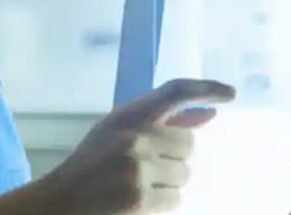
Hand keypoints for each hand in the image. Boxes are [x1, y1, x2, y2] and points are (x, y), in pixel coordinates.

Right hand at [7, 79, 235, 213]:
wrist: (59, 201)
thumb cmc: (91, 165)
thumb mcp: (117, 134)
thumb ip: (162, 124)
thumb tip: (208, 115)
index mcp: (126, 115)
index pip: (174, 91)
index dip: (206, 88)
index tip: (230, 94)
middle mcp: (133, 137)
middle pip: (188, 144)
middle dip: (176, 157)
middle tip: (150, 167)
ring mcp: (137, 169)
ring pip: (185, 174)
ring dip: (170, 183)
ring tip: (139, 185)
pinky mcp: (140, 199)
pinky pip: (176, 199)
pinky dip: (163, 202)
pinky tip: (138, 201)